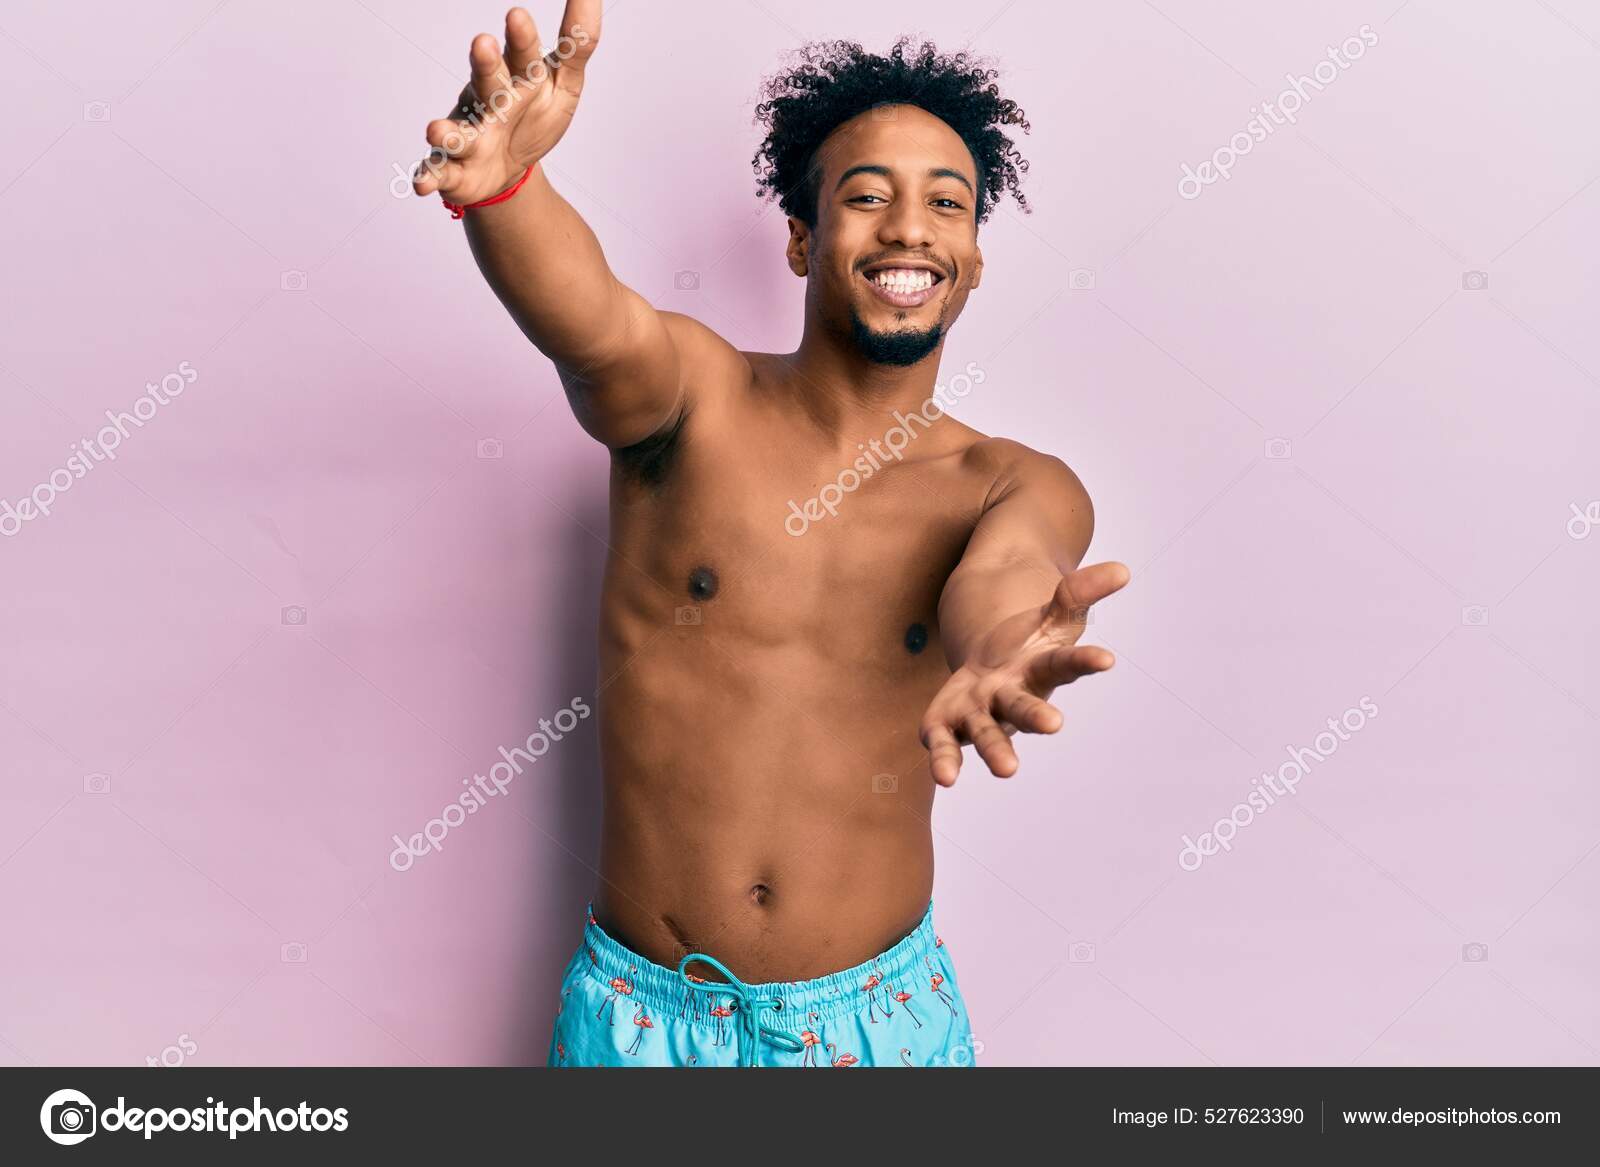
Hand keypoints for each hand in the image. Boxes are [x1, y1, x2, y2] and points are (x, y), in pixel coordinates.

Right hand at [411, 4, 599, 205]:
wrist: (509, 170)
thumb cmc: (533, 115)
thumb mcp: (563, 84)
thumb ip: (577, 44)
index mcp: (517, 78)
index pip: (523, 55)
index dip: (521, 38)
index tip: (519, 16)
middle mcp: (487, 100)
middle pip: (487, 82)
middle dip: (484, 66)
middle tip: (483, 44)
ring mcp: (468, 134)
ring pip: (457, 130)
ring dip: (447, 130)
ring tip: (436, 131)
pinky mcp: (455, 169)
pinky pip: (439, 172)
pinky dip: (429, 177)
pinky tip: (421, 184)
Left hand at [919, 561, 1129, 785]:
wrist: (988, 664)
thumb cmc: (1027, 643)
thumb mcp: (1050, 613)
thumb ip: (1079, 592)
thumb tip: (1122, 570)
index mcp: (1040, 668)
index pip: (1065, 662)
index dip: (1084, 660)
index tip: (1106, 659)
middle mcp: (1013, 696)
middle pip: (1025, 706)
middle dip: (1037, 714)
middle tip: (1054, 725)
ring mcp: (982, 711)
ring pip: (988, 731)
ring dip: (996, 749)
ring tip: (1007, 771)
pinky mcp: (949, 720)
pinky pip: (944, 739)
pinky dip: (944, 756)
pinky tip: (944, 776)